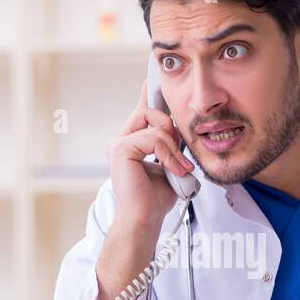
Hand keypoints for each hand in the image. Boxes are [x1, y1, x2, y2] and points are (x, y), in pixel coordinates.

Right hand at [106, 78, 196, 232]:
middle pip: (150, 112)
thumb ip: (172, 145)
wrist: (144, 220)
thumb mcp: (170, 165)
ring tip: (180, 168)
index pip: (142, 112)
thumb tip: (181, 128)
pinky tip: (173, 169)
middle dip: (171, 129)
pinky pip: (153, 139)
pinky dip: (168, 154)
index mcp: (130, 143)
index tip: (154, 79)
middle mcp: (121, 140)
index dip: (149, 96)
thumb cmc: (156, 199)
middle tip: (180, 155)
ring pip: (155, 126)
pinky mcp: (120, 150)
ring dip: (174, 148)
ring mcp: (118, 144)